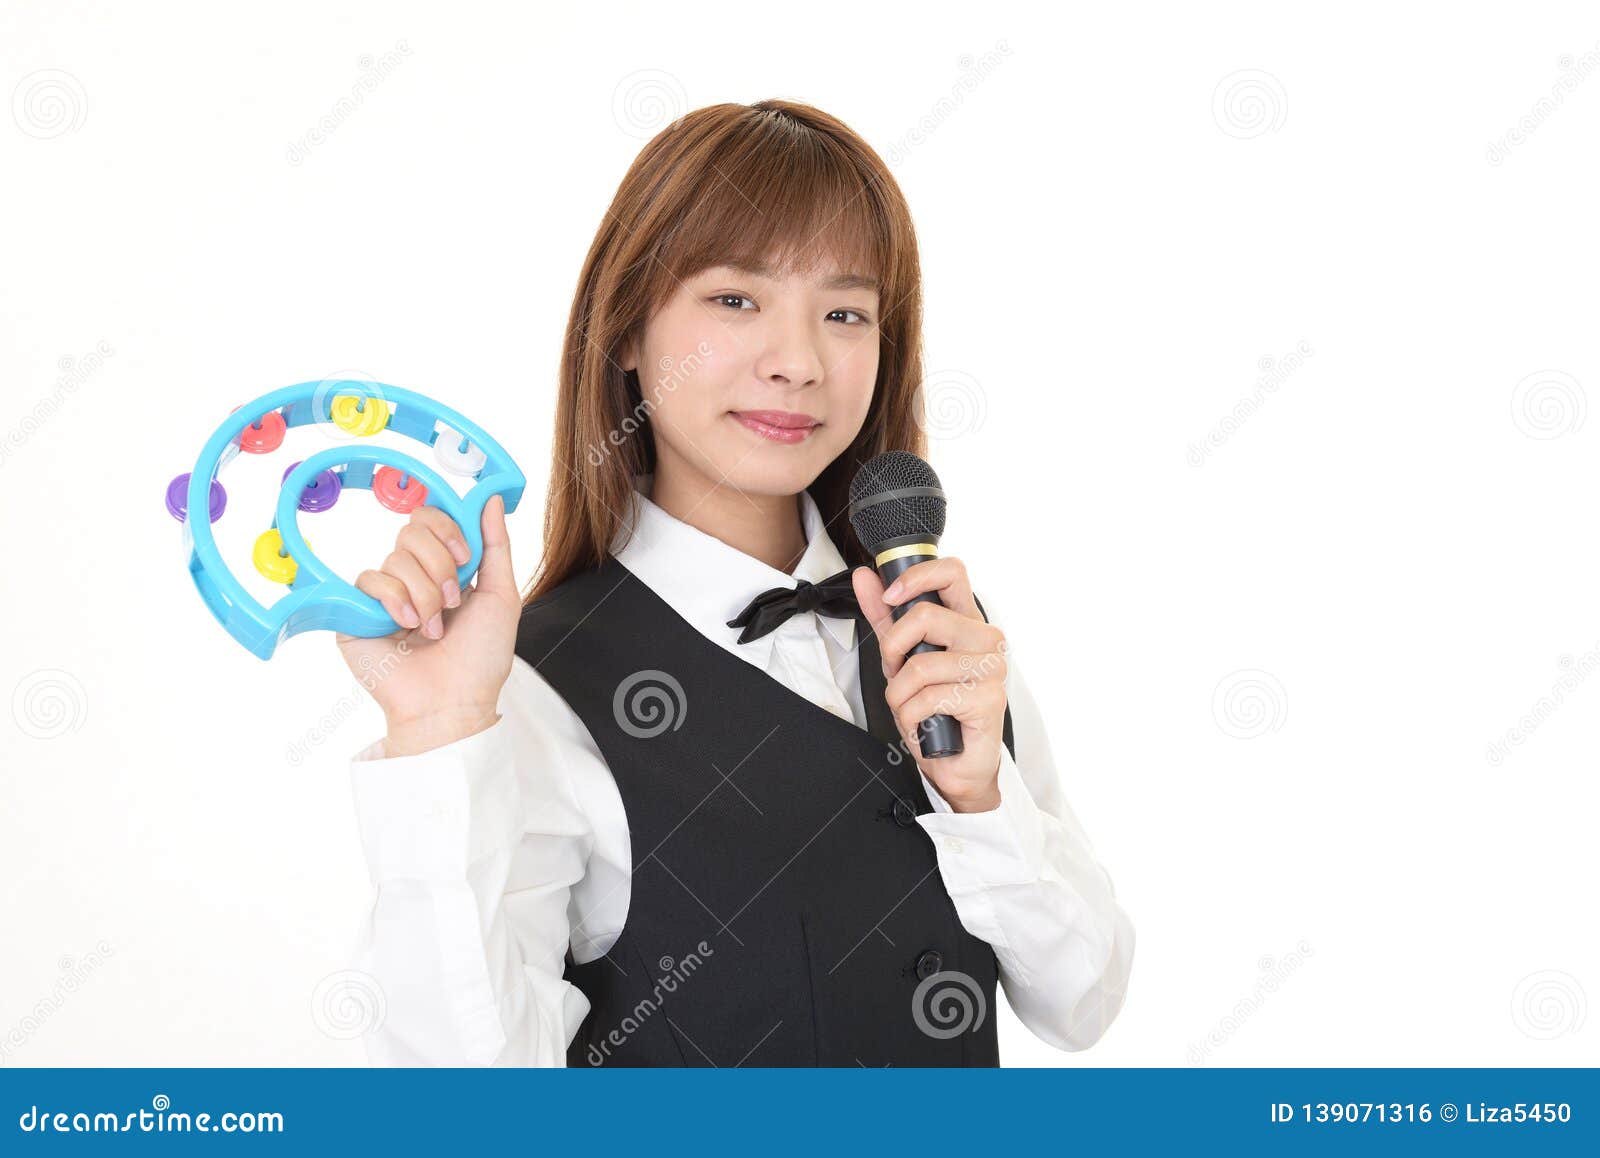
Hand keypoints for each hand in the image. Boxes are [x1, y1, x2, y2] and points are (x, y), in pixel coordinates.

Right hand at [337, 495, 519, 754]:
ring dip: (424, 594)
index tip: (465, 557)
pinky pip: (369, 579)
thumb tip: (491, 498)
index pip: (431, 518)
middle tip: (453, 602)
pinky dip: (395, 600)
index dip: (447, 527)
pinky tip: (406, 627)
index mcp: (444, 569)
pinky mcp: (356, 613)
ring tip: (432, 629)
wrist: (453, 703)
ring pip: (395, 557)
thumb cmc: (482, 658)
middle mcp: (412, 576)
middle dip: (439, 565)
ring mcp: (383, 594)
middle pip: (412, 529)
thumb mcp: (502, 596)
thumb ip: (497, 545)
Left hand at [852, 557, 1007, 811]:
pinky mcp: (989, 698)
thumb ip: (885, 618)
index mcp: (966, 622)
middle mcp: (985, 639)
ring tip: (910, 707)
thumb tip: (866, 577)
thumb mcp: (901, 659)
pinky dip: (912, 716)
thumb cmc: (934, 710)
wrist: (956, 763)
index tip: (889, 596)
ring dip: (900, 694)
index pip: (952, 572)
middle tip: (895, 672)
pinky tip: (923, 725)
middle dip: (893, 649)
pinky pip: (929, 698)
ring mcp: (991, 668)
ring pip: (921, 665)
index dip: (916, 576)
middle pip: (925, 616)